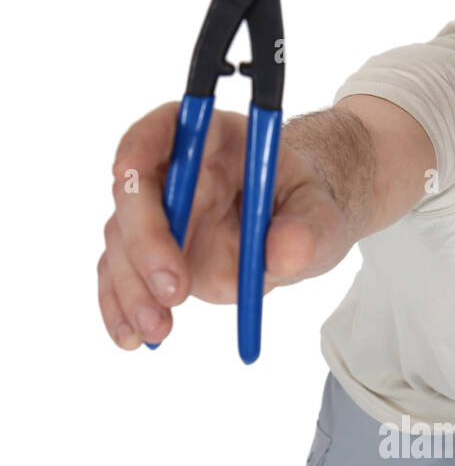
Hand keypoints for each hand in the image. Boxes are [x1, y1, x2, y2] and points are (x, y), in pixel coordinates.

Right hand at [98, 102, 354, 349]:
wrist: (300, 229)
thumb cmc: (306, 206)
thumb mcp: (321, 213)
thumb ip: (307, 228)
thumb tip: (285, 252)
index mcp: (210, 139)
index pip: (163, 128)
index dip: (139, 146)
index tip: (129, 175)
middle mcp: (173, 173)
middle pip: (135, 197)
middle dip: (146, 244)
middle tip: (175, 292)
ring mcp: (158, 218)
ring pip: (122, 245)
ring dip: (131, 289)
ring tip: (159, 330)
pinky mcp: (152, 258)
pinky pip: (124, 280)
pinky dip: (122, 309)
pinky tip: (132, 337)